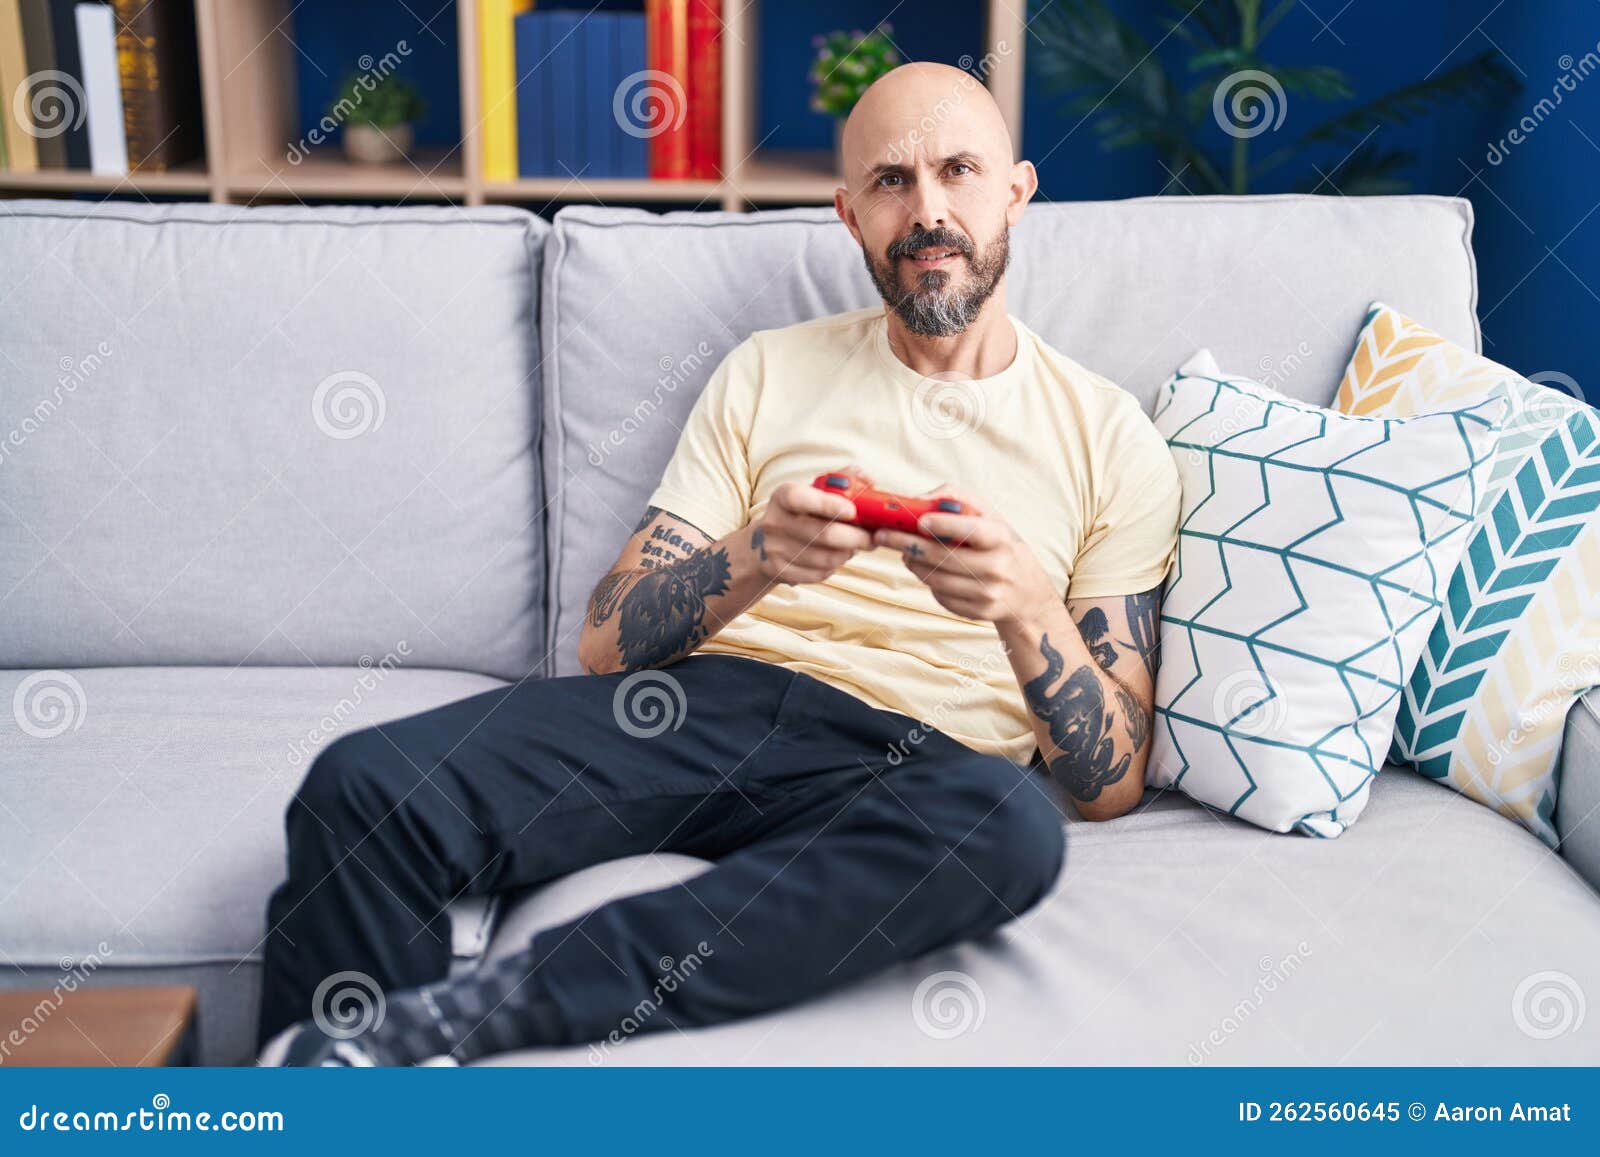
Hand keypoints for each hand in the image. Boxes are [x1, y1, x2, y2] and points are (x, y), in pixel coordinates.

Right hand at [752, 466, 874, 584]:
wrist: (764, 543)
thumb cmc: (801, 513)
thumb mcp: (813, 492)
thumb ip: (841, 481)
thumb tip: (867, 480)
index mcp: (783, 496)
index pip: (800, 498)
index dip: (827, 505)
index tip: (853, 511)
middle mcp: (775, 522)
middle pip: (822, 534)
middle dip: (854, 537)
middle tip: (871, 538)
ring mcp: (774, 549)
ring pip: (824, 557)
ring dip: (846, 554)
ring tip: (853, 547)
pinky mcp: (779, 571)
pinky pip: (817, 573)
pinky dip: (833, 567)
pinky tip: (835, 558)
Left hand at [874, 487, 1058, 626]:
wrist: (1026, 588)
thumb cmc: (995, 540)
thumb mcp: (986, 514)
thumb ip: (954, 498)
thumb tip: (918, 501)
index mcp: (1001, 538)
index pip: (973, 530)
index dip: (945, 525)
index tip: (920, 520)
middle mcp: (998, 567)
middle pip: (944, 558)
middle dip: (908, 544)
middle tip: (882, 535)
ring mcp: (989, 593)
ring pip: (937, 579)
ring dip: (913, 564)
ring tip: (904, 552)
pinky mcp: (979, 612)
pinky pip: (942, 596)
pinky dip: (929, 582)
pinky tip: (927, 570)